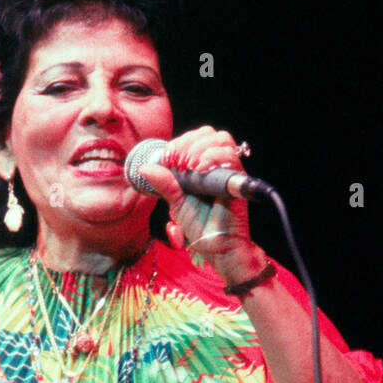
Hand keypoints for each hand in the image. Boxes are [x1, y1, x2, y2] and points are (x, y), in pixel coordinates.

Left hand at [136, 126, 266, 283]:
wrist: (218, 249)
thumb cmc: (201, 227)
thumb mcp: (176, 203)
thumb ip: (164, 184)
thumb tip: (144, 168)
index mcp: (202, 168)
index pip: (194, 139)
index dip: (179, 142)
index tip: (166, 158)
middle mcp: (217, 166)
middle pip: (208, 133)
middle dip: (188, 142)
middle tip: (175, 160)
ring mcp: (229, 171)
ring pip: (221, 139)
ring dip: (199, 148)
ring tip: (187, 166)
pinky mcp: (238, 180)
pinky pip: (231, 157)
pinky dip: (212, 158)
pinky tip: (198, 170)